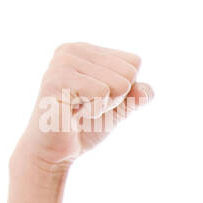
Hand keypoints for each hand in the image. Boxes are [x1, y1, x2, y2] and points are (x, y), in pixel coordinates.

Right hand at [16, 42, 153, 172]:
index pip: (134, 62)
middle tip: (88, 107)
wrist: (55, 152)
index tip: (99, 99)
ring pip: (119, 83)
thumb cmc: (85, 126)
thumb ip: (138, 95)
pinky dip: (95, 110)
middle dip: (116, 98)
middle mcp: (72, 50)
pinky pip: (101, 92)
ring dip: (105, 105)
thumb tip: (146, 91)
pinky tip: (73, 112)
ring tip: (80, 110)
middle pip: (128, 72)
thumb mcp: (120, 108)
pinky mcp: (56, 80)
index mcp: (86, 50)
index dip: (126, 88)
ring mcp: (62, 63)